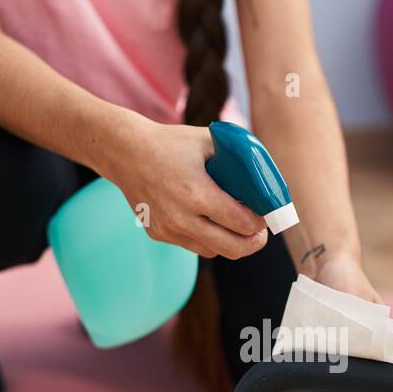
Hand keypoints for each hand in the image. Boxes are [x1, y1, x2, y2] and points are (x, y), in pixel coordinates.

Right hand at [102, 116, 268, 259]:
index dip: (260, 224)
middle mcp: (181, 217)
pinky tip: (213, 224)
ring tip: (239, 229)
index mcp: (197, 193)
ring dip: (230, 243)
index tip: (267, 217)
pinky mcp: (159, 234)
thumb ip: (237, 155)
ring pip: (213, 251)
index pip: (241, 223)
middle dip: (253, 243)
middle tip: (260, 233)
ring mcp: (168, 229)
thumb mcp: (208, 140)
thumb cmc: (169, 143)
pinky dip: (208, 239)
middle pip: (232, 248)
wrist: (125, 152)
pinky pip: (193, 245)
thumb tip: (265, 171)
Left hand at [312, 256, 391, 391]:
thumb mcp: (368, 307)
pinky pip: (313, 383)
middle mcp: (358, 364)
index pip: (385, 389)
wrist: (325, 270)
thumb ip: (374, 331)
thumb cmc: (353, 287)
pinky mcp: (313, 360)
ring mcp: (335, 364)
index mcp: (378, 355)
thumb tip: (377, 356)